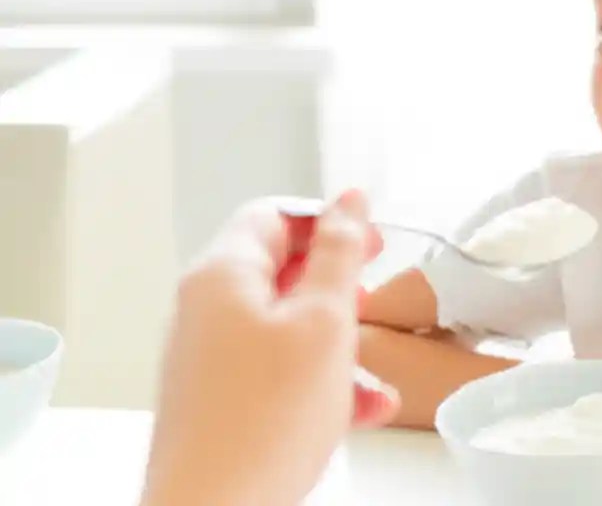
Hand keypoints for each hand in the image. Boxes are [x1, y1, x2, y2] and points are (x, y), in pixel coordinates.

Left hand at [142, 191, 398, 505]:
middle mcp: (206, 310)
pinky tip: (360, 409)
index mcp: (223, 274)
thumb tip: (348, 202)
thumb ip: (340, 254)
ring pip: (286, 327)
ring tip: (371, 372)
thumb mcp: (325, 321)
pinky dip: (320, 380)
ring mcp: (210, 357)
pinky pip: (278, 371)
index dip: (328, 221)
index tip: (369, 242)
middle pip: (281, 271)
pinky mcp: (221, 400)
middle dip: (337, 287)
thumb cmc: (262, 422)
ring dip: (338, 342)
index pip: (274, 214)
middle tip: (371, 300)